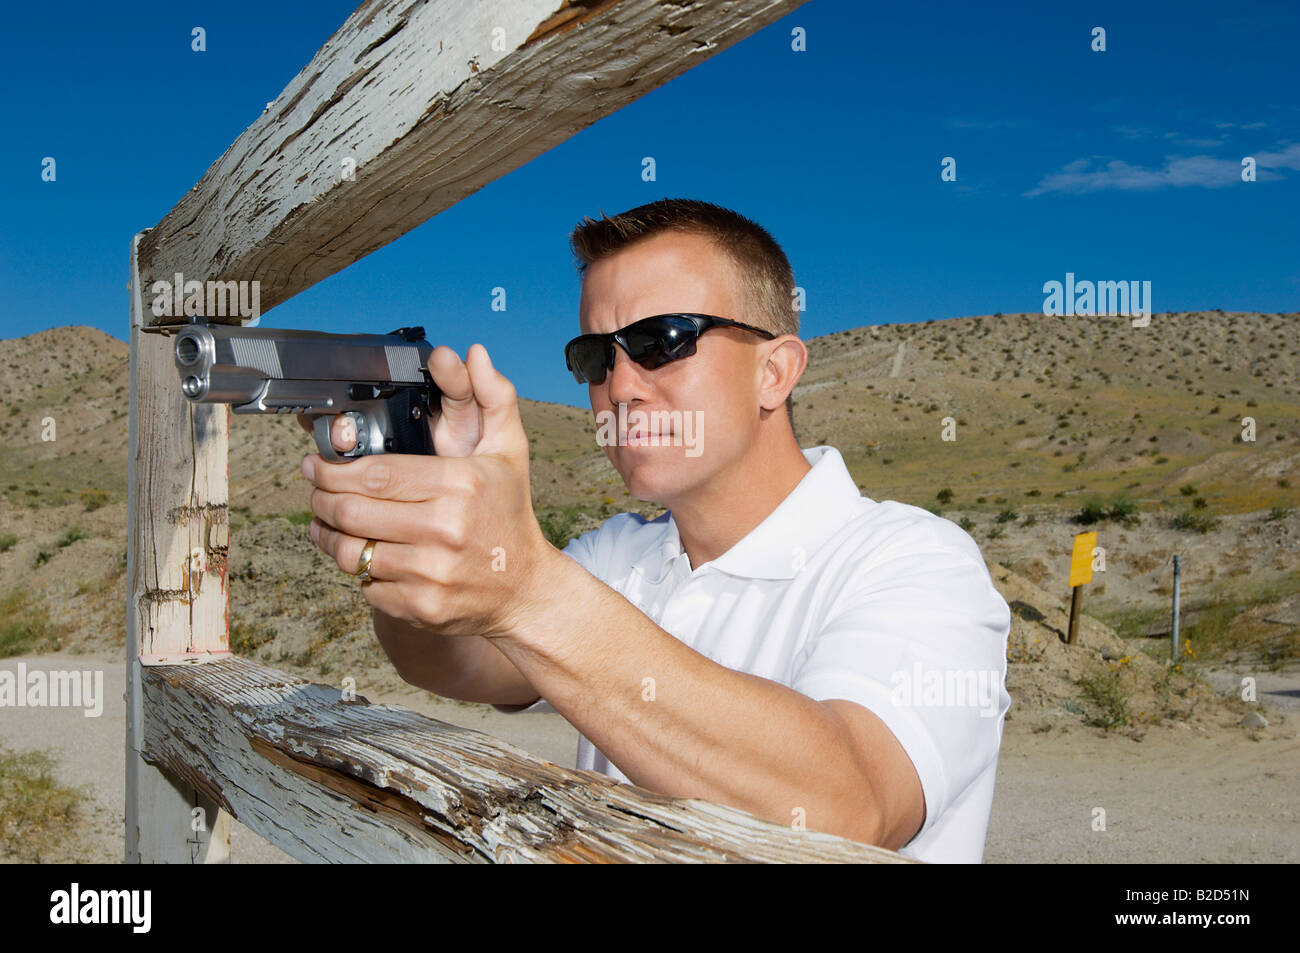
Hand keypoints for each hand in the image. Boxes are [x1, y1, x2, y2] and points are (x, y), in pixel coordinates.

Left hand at [300, 344, 553, 638]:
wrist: (526, 591)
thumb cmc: (509, 516)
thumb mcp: (508, 452)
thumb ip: (492, 397)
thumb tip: (474, 352)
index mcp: (461, 485)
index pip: (376, 474)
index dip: (335, 470)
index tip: (318, 464)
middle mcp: (445, 529)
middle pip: (353, 512)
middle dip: (322, 500)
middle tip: (316, 491)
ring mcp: (432, 573)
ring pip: (352, 552)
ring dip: (328, 537)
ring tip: (325, 525)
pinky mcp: (420, 607)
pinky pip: (367, 585)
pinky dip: (359, 571)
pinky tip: (363, 556)